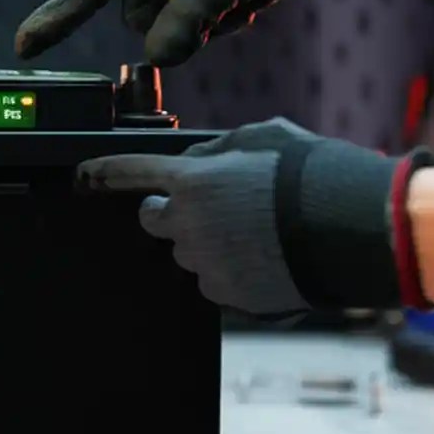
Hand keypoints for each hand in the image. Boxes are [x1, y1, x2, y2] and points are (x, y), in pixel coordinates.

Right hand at [15, 0, 366, 66]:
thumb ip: (184, 24)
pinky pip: (184, 18)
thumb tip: (153, 59)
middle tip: (222, 3)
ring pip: (164, 24)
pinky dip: (211, 19)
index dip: (55, 23)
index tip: (22, 49)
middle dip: (178, 24)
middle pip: (138, 19)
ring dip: (201, 24)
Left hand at [77, 119, 433, 316]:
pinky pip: (214, 282)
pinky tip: (263, 258)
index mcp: (191, 181)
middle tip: (210, 207)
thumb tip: (202, 163)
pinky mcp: (226, 295)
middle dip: (170, 213)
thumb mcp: (263, 137)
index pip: (129, 173)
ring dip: (206, 243)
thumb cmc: (311, 175)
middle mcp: (187, 225)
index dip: (102, 173)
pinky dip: (229, 271)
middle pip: (154, 221)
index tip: (82, 176)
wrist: (351, 229)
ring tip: (255, 233)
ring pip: (187, 253)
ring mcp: (204, 264)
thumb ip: (220, 151)